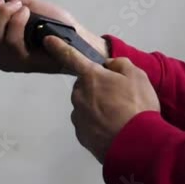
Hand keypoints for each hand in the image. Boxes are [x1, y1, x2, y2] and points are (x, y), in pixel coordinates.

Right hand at [0, 0, 107, 73]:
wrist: (78, 42)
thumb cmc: (55, 28)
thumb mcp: (27, 5)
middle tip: (3, 1)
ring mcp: (9, 60)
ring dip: (5, 16)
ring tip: (20, 7)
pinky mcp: (23, 63)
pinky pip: (11, 40)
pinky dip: (17, 22)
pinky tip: (27, 15)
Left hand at [43, 36, 160, 162]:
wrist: (135, 143)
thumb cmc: (137, 105)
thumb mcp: (137, 76)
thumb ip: (120, 65)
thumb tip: (108, 66)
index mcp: (90, 77)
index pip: (71, 57)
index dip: (59, 47)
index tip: (48, 40)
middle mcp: (78, 95)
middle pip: (84, 86)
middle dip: (97, 88)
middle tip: (119, 98)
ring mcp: (78, 116)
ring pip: (86, 106)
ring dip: (98, 108)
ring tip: (120, 116)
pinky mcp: (81, 135)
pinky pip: (88, 124)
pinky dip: (98, 125)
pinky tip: (114, 129)